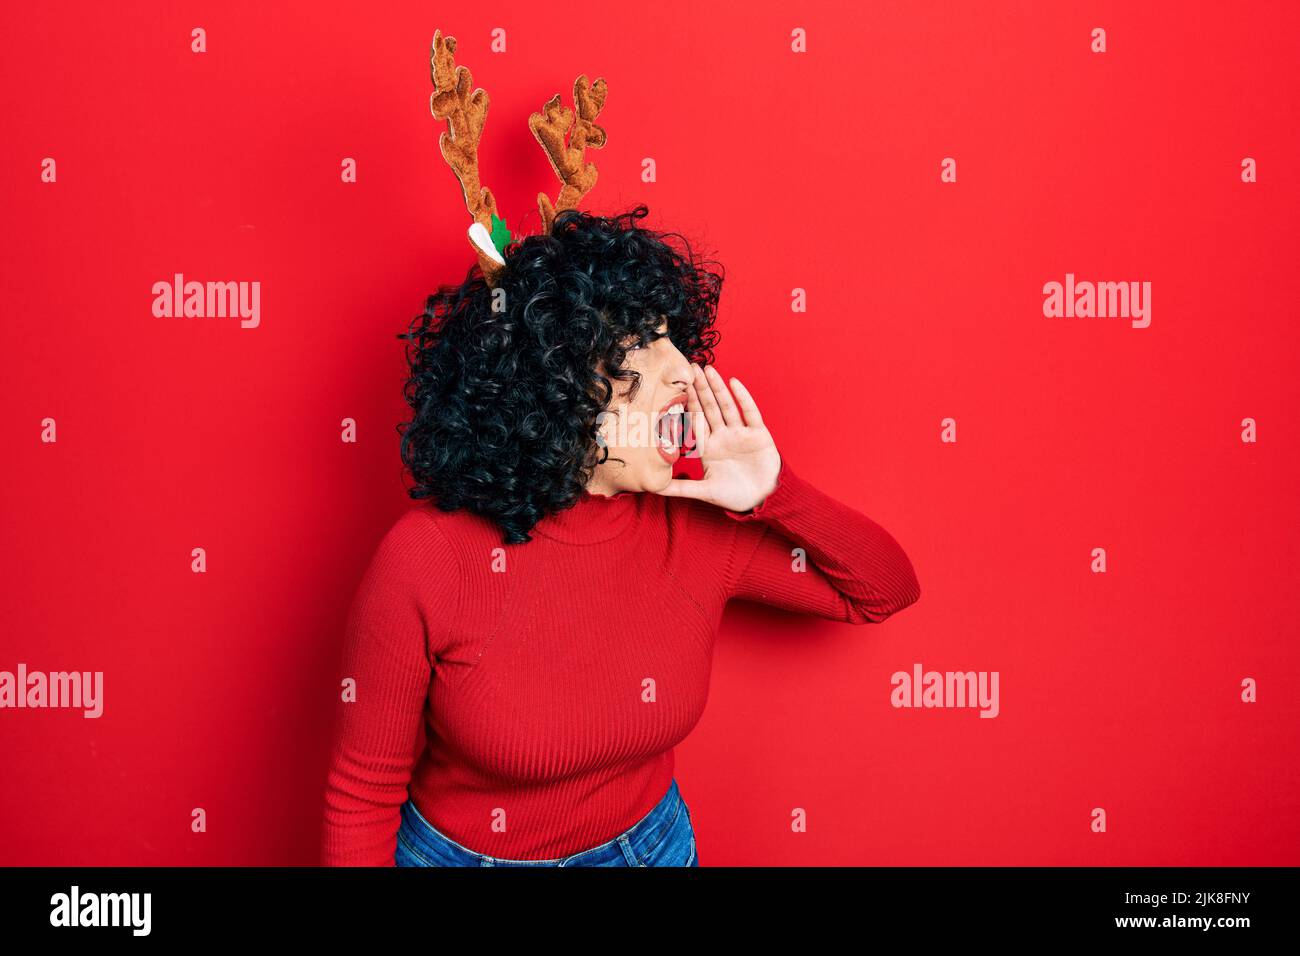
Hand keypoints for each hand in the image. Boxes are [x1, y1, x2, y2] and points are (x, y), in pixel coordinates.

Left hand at [655, 364, 781, 512]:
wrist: (762, 500)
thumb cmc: (734, 496)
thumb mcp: (704, 491)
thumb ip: (680, 487)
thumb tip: (653, 488)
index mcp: (709, 447)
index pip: (696, 421)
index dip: (688, 404)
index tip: (678, 387)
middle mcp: (724, 436)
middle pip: (710, 408)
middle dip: (700, 389)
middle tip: (691, 368)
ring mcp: (741, 433)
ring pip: (727, 406)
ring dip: (718, 388)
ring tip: (709, 369)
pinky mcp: (759, 434)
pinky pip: (750, 412)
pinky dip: (743, 398)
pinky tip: (734, 382)